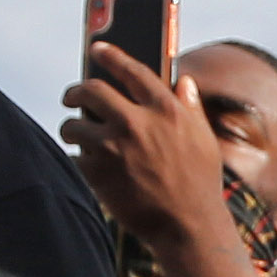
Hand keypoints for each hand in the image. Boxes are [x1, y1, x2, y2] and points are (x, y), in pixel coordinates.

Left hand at [60, 44, 235, 260]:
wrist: (187, 227)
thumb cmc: (200, 184)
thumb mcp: (204, 141)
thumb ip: (190, 108)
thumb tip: (184, 81)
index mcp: (166, 109)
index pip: (131, 69)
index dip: (110, 55)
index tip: (97, 48)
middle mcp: (137, 122)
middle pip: (91, 90)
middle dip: (76, 91)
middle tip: (72, 97)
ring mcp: (114, 146)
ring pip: (74, 124)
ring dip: (71, 127)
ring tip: (76, 134)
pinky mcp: (97, 171)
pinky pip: (75, 156)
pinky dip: (79, 159)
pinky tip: (88, 165)